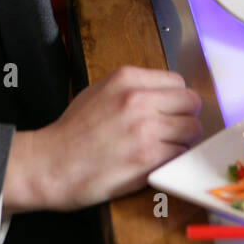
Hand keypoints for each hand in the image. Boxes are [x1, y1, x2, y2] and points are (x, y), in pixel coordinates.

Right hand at [1, 67, 201, 214]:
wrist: (51, 165)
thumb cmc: (72, 132)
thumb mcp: (99, 91)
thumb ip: (133, 87)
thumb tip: (163, 94)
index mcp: (127, 78)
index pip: (177, 81)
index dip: (176, 99)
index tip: (172, 110)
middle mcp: (139, 99)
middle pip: (191, 103)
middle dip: (185, 117)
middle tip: (173, 130)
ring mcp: (146, 129)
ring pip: (192, 130)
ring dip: (182, 140)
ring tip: (163, 147)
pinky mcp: (149, 158)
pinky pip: (181, 154)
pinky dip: (174, 159)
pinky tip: (156, 161)